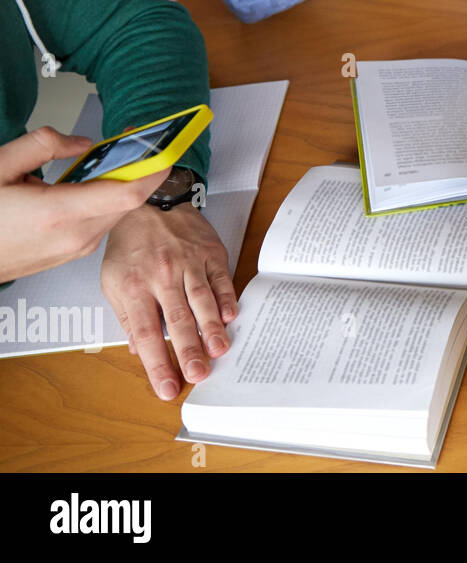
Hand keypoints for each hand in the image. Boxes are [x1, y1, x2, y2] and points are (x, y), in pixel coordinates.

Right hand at [0, 128, 167, 281]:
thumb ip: (43, 145)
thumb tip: (81, 143)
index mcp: (58, 213)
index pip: (128, 194)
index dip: (154, 170)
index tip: (167, 150)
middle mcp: (74, 235)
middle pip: (128, 201)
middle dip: (139, 170)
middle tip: (136, 143)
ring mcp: (76, 248)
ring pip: (117, 212)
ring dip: (122, 186)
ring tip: (113, 161)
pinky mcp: (74, 252)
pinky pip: (103, 222)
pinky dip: (107, 202)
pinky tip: (92, 186)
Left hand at [101, 201, 236, 400]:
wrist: (151, 202)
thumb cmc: (130, 245)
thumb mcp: (113, 281)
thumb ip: (127, 317)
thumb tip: (138, 350)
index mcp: (134, 287)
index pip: (147, 333)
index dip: (157, 363)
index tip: (167, 387)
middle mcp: (162, 276)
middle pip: (178, 320)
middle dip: (189, 350)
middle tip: (199, 375)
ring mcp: (189, 263)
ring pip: (202, 300)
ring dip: (212, 328)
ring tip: (220, 350)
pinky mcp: (210, 254)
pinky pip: (221, 278)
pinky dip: (227, 297)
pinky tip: (232, 315)